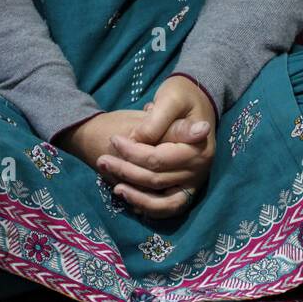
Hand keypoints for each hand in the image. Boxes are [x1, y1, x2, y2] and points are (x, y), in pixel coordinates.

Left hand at [98, 76, 216, 219]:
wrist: (197, 99)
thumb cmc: (182, 95)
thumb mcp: (170, 99)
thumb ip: (155, 122)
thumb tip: (138, 140)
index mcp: (197, 147)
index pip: (157, 158)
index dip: (132, 152)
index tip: (113, 140)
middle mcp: (199, 169)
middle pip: (157, 180)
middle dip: (126, 172)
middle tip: (103, 161)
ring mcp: (194, 182)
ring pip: (164, 203)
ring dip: (137, 198)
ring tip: (116, 189)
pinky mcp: (188, 188)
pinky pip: (169, 207)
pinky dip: (150, 207)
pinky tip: (131, 199)